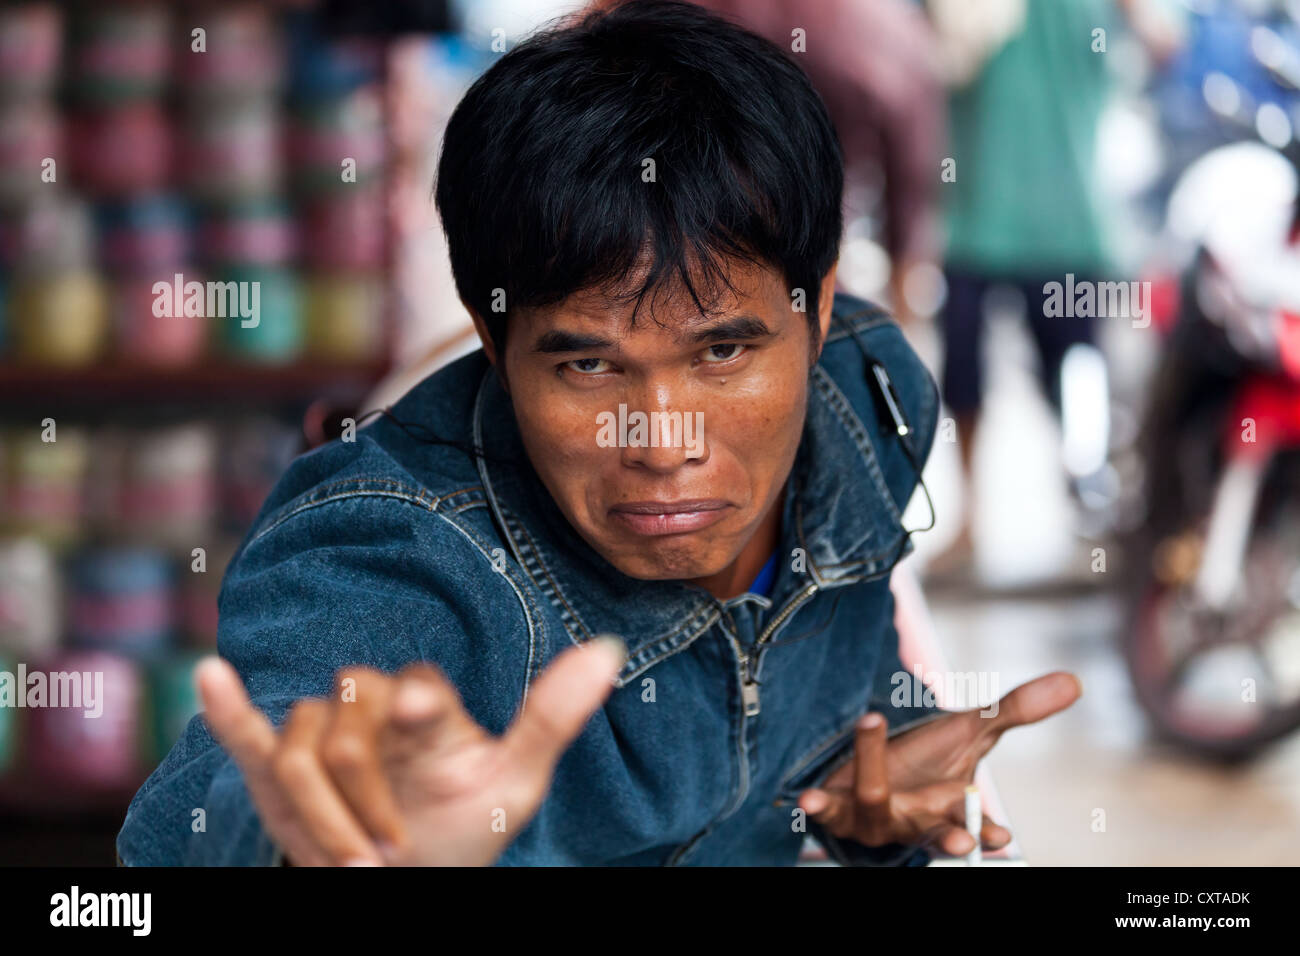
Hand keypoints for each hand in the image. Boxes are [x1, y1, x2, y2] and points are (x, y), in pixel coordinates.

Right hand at [197, 636, 625, 865]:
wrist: (411, 869)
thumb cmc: (465, 821)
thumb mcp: (515, 780)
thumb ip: (552, 717)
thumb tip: (611, 650)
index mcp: (429, 709)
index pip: (415, 692)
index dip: (416, 706)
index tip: (420, 712)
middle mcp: (372, 711)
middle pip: (346, 727)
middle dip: (362, 801)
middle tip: (388, 859)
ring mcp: (321, 737)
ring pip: (296, 753)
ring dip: (319, 819)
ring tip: (351, 864)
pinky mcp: (276, 767)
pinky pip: (246, 734)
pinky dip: (226, 710)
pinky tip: (209, 676)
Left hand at [798, 671, 1080, 856]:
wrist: (868, 773)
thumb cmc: (925, 760)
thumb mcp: (969, 732)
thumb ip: (1014, 710)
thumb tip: (1072, 680)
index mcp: (950, 809)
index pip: (975, 828)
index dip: (987, 834)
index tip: (1002, 839)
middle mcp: (914, 821)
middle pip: (931, 830)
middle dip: (946, 834)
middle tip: (961, 834)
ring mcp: (873, 817)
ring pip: (877, 805)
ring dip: (876, 777)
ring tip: (873, 726)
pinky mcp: (836, 808)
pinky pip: (827, 810)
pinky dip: (818, 806)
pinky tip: (807, 798)